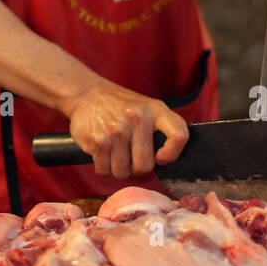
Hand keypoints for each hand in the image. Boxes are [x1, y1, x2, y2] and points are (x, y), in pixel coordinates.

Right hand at [66, 77, 188, 178]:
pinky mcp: (98, 141)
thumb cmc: (121, 106)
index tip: (161, 157)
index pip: (179, 135)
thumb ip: (162, 130)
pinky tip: (103, 152)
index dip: (173, 153)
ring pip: (122, 172)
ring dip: (118, 168)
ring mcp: (116, 131)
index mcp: (155, 110)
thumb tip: (166, 162)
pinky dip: (103, 167)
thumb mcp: (147, 108)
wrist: (87, 93)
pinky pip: (104, 171)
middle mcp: (137, 119)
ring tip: (115, 151)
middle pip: (145, 166)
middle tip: (131, 156)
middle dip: (137, 168)